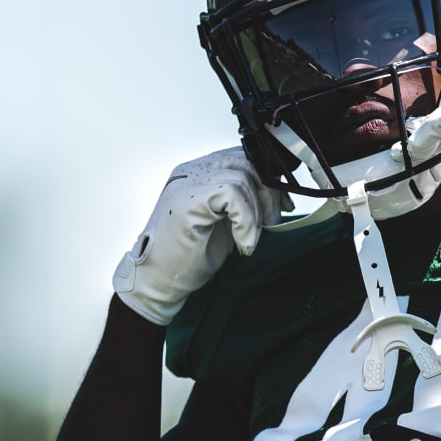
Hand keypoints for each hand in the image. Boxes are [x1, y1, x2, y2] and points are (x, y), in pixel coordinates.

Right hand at [112, 147, 290, 324]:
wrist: (158, 283)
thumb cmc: (188, 256)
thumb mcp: (224, 221)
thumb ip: (242, 201)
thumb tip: (278, 191)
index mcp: (198, 172)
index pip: (243, 157)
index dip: (268, 179)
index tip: (281, 205)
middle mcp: (191, 171)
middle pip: (246, 162)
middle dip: (269, 193)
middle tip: (273, 223)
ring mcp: (186, 183)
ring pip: (242, 178)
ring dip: (257, 213)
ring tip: (251, 239)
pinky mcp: (187, 199)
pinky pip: (233, 195)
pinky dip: (246, 221)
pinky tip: (243, 243)